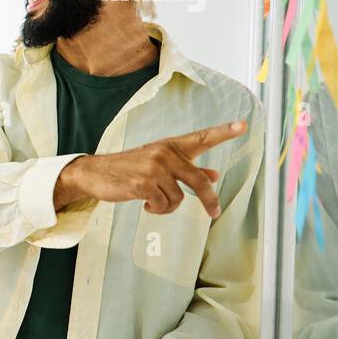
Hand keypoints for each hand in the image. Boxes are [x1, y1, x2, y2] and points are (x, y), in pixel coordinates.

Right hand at [56, 119, 247, 215]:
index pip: (201, 137)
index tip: (243, 125)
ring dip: (168, 206)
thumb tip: (214, 176)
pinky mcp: (143, 183)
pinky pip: (162, 205)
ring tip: (153, 202)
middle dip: (209, 200)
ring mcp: (154, 168)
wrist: (94, 173)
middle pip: (199, 180)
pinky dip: (156, 210)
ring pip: (178, 198)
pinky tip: (144, 204)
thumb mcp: (157, 164)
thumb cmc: (128, 168)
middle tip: (214, 213)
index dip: (223, 131)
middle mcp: (164, 153)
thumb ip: (185, 168)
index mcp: (170, 145)